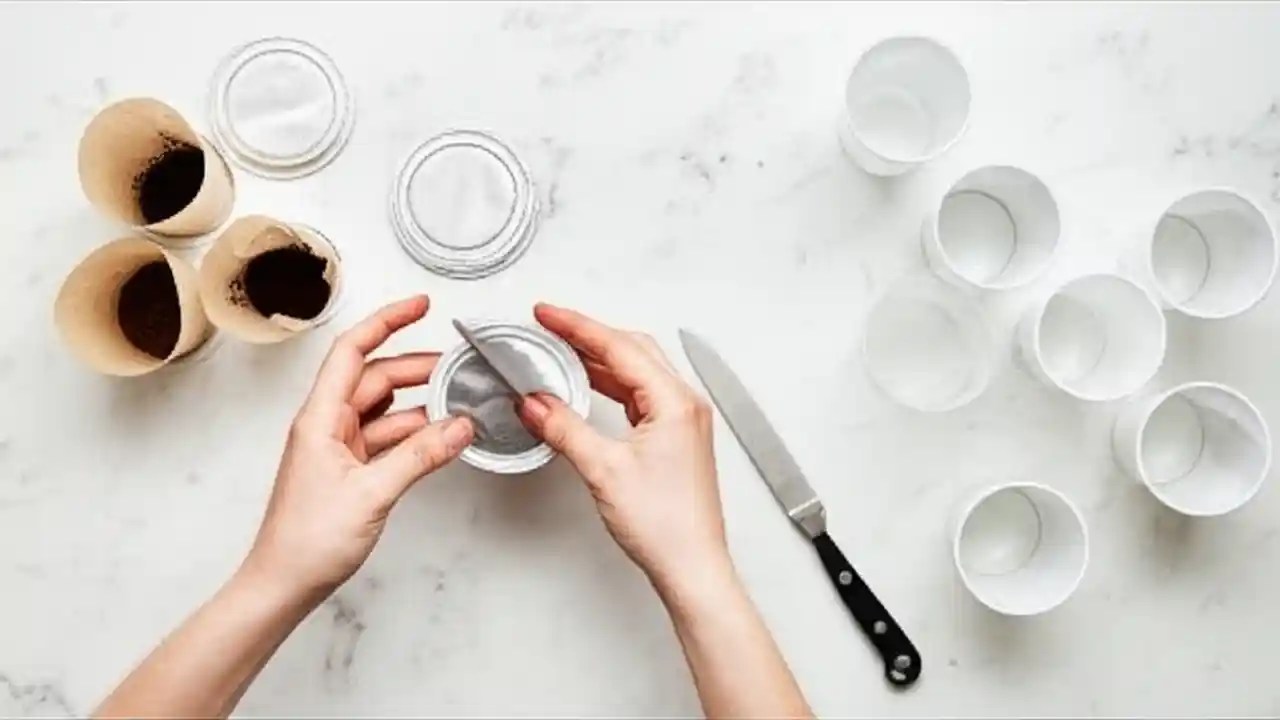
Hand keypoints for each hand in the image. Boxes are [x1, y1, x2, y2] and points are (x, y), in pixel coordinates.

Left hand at [243, 296, 473, 599]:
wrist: (283, 584)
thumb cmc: (306, 541)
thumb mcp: (372, 493)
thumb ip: (421, 455)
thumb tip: (460, 425)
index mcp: (320, 418)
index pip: (354, 351)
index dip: (387, 321)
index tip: (420, 306)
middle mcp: (327, 426)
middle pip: (375, 377)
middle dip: (417, 366)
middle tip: (457, 364)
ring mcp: (338, 448)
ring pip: (385, 409)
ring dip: (419, 402)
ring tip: (457, 400)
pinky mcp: (350, 470)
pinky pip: (387, 438)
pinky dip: (415, 433)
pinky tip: (440, 436)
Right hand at [518, 304, 728, 596]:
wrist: (692, 566)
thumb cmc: (666, 526)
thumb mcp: (603, 470)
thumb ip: (565, 428)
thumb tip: (536, 402)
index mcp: (674, 401)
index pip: (619, 347)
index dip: (577, 326)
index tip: (546, 314)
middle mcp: (685, 404)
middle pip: (632, 350)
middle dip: (588, 334)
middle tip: (550, 327)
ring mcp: (683, 421)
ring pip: (637, 371)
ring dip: (599, 359)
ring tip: (560, 353)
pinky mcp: (677, 439)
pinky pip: (641, 395)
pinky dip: (611, 384)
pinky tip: (588, 387)